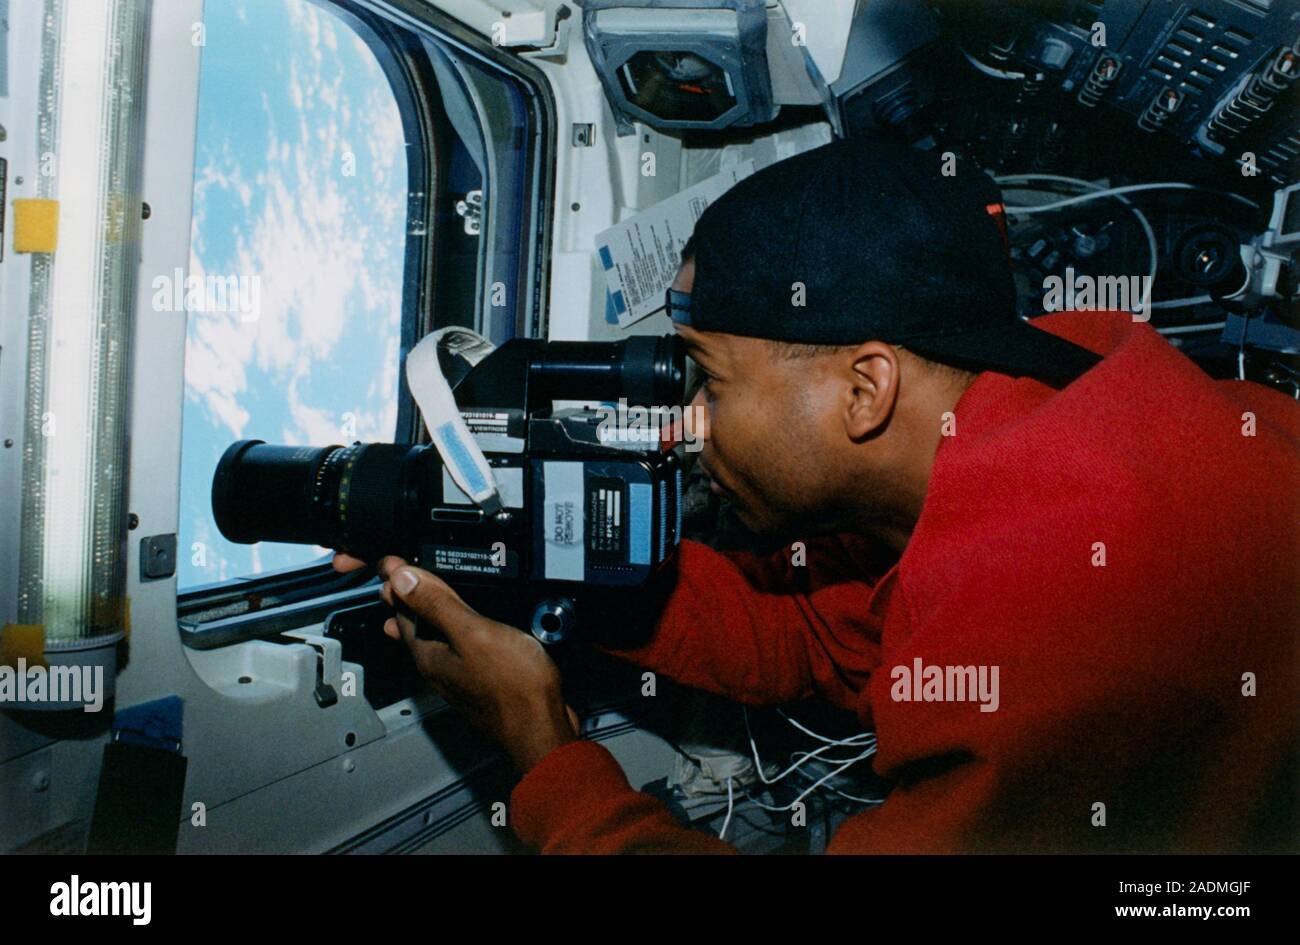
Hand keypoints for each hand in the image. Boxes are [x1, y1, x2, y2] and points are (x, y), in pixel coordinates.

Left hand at [334, 553, 578, 771]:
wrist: (542, 727)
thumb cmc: (513, 687)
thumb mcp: (473, 633)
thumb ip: (438, 604)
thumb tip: (402, 578)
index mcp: (428, 652)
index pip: (400, 607)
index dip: (395, 579)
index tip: (393, 559)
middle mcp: (437, 665)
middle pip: (412, 624)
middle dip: (404, 597)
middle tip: (399, 572)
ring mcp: (458, 675)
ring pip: (432, 637)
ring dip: (425, 614)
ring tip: (421, 596)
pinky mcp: (480, 679)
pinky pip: (456, 647)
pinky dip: (451, 629)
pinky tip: (465, 625)